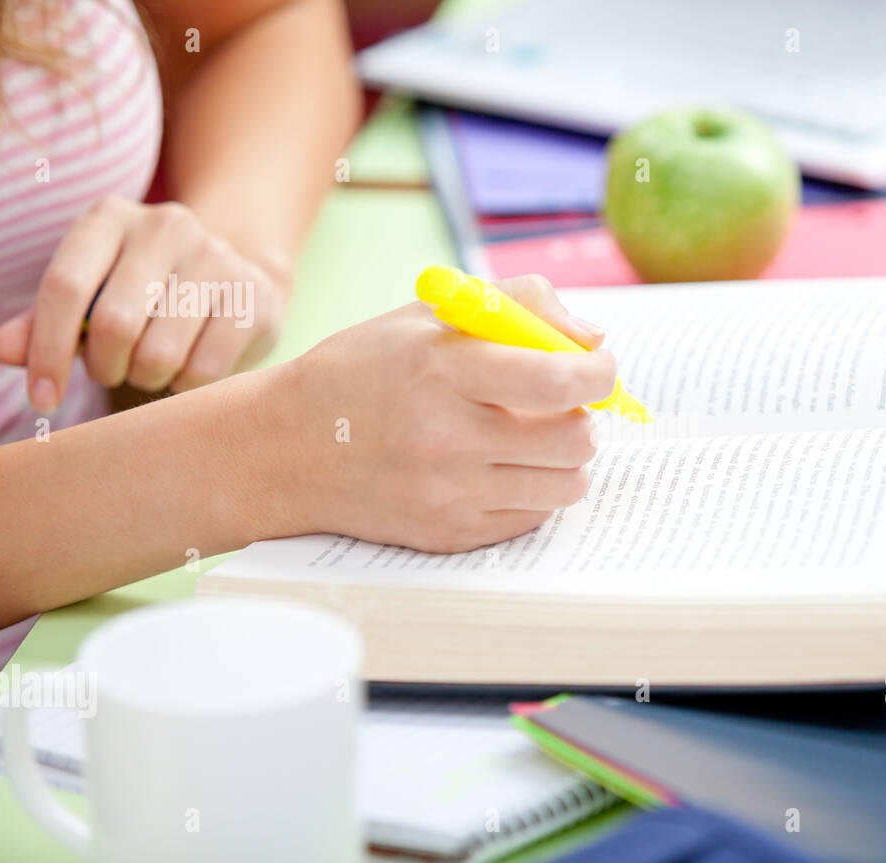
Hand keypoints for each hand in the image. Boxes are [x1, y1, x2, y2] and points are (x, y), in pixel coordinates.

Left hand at [0, 196, 286, 410]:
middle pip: (114, 324)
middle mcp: (166, 226)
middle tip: (112, 371)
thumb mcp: (94, 294)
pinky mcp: (254, 297)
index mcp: (111, 218)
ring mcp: (218, 259)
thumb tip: (2, 351)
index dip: (46, 350)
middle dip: (106, 367)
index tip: (43, 398)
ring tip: (152, 367)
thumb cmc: (148, 293)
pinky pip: (204, 369)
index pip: (65, 286)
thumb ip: (45, 322)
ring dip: (147, 378)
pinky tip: (188, 368)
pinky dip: (186, 385)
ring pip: (160, 352)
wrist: (240, 275)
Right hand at [273, 275, 615, 552]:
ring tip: (536, 437)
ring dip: (566, 458)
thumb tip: (592, 337)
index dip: (599, 372)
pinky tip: (503, 468)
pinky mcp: (449, 534)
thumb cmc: (363, 372)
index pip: (558, 379)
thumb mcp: (428, 316)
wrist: (285, 450)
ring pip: (565, 484)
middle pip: (574, 438)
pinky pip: (533, 517)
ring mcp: (449, 494)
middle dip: (585, 416)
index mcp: (443, 371)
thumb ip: (517, 306)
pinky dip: (535, 490)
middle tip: (565, 403)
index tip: (600, 365)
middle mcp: (447, 438)